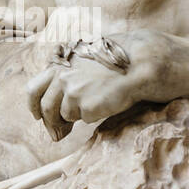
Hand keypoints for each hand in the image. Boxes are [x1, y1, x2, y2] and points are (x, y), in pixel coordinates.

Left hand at [26, 29, 188, 140]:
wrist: (153, 59)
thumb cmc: (134, 54)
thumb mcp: (99, 53)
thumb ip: (79, 68)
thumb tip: (65, 88)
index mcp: (65, 59)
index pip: (35, 86)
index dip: (36, 106)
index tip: (41, 116)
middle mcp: (64, 72)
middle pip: (44, 107)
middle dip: (49, 123)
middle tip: (58, 135)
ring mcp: (74, 88)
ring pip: (64, 115)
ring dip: (74, 121)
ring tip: (91, 117)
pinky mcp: (88, 103)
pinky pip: (85, 120)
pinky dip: (96, 118)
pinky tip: (110, 106)